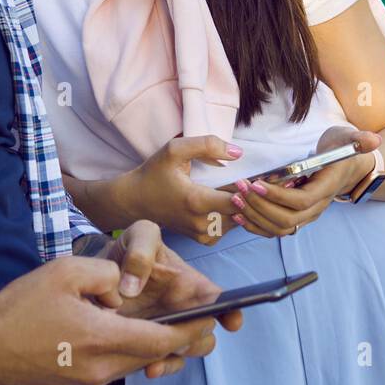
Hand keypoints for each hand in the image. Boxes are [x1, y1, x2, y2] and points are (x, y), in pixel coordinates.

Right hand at [0, 255, 225, 384]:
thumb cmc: (17, 309)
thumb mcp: (65, 272)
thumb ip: (106, 273)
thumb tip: (122, 285)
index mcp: (103, 340)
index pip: (162, 339)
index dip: (191, 328)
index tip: (213, 318)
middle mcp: (101, 368)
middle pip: (153, 354)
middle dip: (178, 337)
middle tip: (197, 318)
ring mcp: (89, 381)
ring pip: (135, 362)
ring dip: (151, 344)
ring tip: (164, 322)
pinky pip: (115, 367)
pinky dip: (127, 350)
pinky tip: (122, 332)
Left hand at [97, 220, 242, 377]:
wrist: (100, 272)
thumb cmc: (128, 250)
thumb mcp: (138, 235)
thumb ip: (141, 250)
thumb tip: (133, 286)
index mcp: (189, 283)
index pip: (218, 298)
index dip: (231, 310)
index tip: (232, 322)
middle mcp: (184, 308)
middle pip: (206, 331)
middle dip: (197, 338)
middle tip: (180, 335)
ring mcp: (168, 328)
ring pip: (188, 350)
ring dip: (178, 355)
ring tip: (159, 355)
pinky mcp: (149, 344)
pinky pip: (165, 362)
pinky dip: (161, 367)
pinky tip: (148, 367)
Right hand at [119, 136, 243, 244]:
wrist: (135, 201)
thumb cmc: (154, 173)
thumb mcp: (174, 150)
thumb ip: (206, 145)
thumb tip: (238, 153)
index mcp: (196, 201)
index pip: (239, 201)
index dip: (248, 188)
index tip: (246, 177)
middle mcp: (202, 223)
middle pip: (242, 212)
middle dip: (248, 198)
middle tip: (249, 182)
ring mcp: (203, 234)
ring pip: (238, 221)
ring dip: (243, 207)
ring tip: (239, 190)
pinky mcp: (203, 239)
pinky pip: (230, 228)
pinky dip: (234, 215)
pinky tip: (227, 201)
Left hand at [228, 126, 380, 237]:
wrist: (348, 168)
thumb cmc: (345, 152)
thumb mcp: (352, 141)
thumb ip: (360, 140)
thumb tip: (373, 140)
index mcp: (326, 188)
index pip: (301, 201)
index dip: (277, 196)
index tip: (257, 183)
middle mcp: (317, 207)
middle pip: (286, 219)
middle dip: (259, 206)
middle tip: (240, 189)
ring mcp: (307, 214)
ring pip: (279, 228)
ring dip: (254, 216)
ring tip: (236, 199)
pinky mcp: (296, 216)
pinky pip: (274, 229)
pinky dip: (255, 224)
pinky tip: (239, 213)